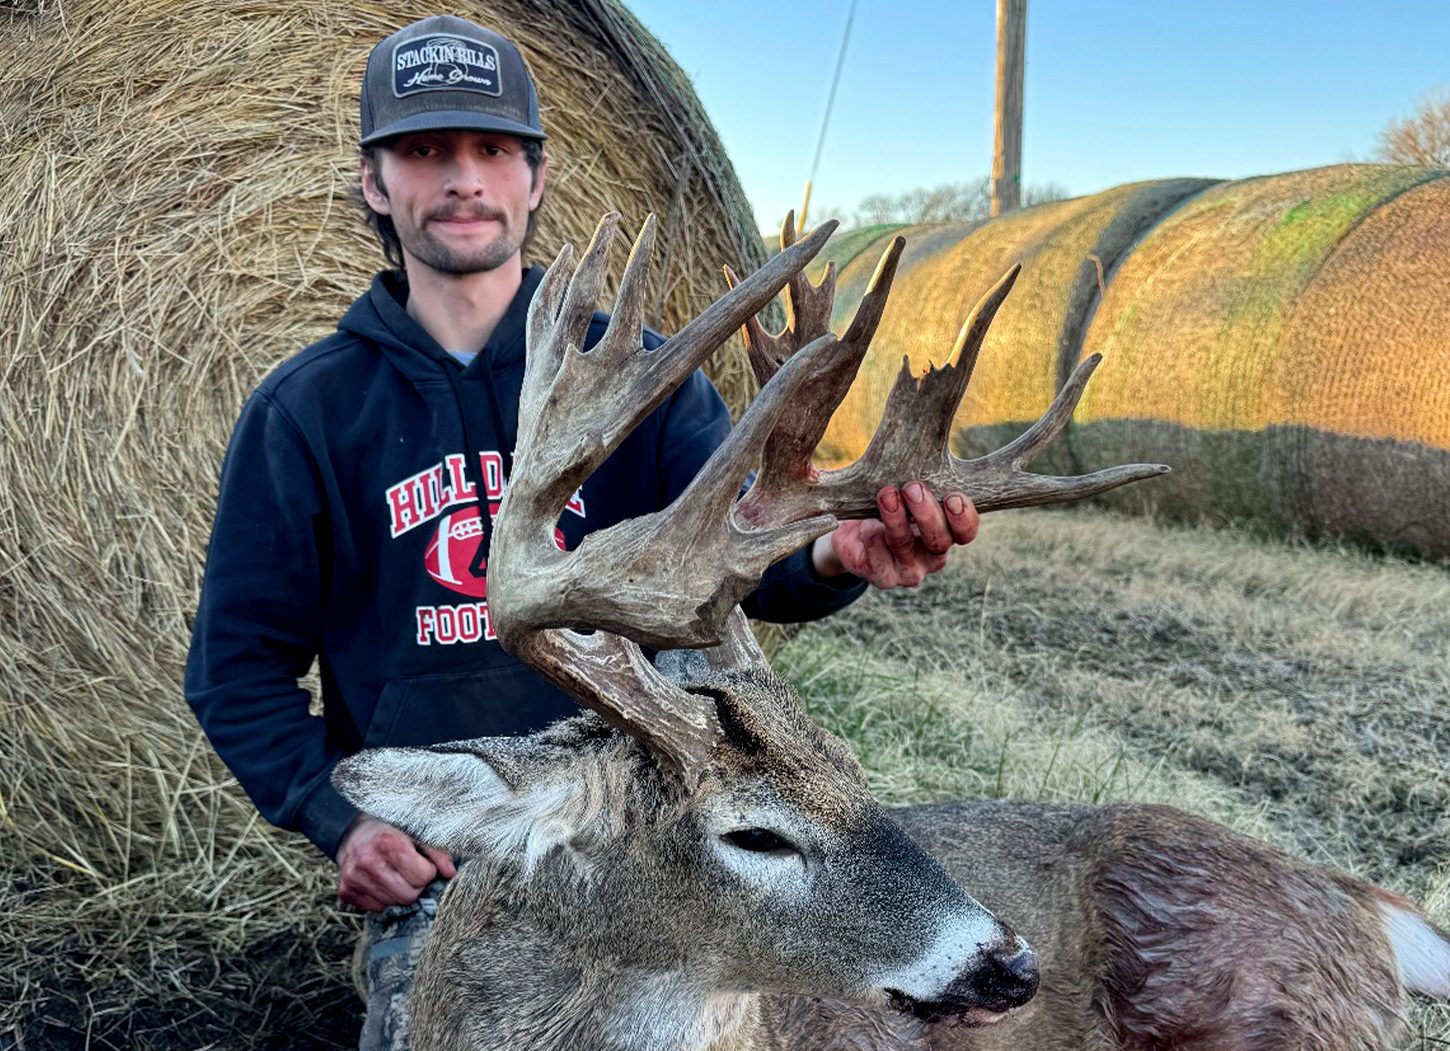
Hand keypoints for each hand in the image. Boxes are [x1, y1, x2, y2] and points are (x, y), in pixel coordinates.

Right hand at [335, 814, 456, 911]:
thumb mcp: (416, 832)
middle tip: (411, 872)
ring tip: (395, 874)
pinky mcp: (345, 891)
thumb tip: (451, 873)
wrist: (354, 832)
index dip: (427, 871)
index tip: (422, 863)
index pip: (422, 877)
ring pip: (393, 904)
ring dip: (399, 892)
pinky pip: (375, 909)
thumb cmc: (391, 831)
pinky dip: (382, 898)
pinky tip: (380, 881)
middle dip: (415, 886)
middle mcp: (368, 861)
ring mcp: (354, 877)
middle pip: (408, 896)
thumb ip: (437, 852)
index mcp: (389, 842)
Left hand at [813, 482, 978, 588]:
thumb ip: (918, 470)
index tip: (954, 497)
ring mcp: (910, 568)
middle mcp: (933, 552)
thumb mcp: (903, 483)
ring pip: (908, 547)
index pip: (967, 529)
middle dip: (927, 513)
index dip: (965, 517)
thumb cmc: (885, 500)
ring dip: (897, 520)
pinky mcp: (885, 576)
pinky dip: (876, 543)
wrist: (849, 529)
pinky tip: (868, 528)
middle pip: (941, 540)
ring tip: (886, 495)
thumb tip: (922, 427)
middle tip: (913, 488)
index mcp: (947, 528)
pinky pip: (882, 562)